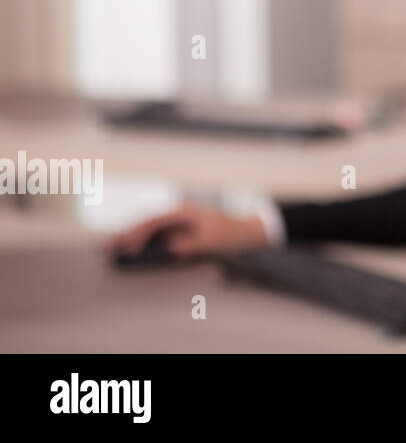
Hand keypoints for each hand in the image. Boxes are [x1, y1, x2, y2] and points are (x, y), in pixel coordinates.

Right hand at [105, 203, 268, 260]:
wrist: (242, 229)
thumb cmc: (226, 232)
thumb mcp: (210, 240)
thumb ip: (190, 244)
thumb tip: (170, 250)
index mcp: (182, 212)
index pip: (154, 221)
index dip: (138, 234)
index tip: (127, 247)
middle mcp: (175, 214)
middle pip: (144, 223)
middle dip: (125, 236)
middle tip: (105, 250)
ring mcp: (174, 222)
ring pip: (146, 229)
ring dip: (128, 239)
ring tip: (108, 251)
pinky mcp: (175, 230)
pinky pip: (153, 235)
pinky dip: (139, 242)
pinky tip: (126, 250)